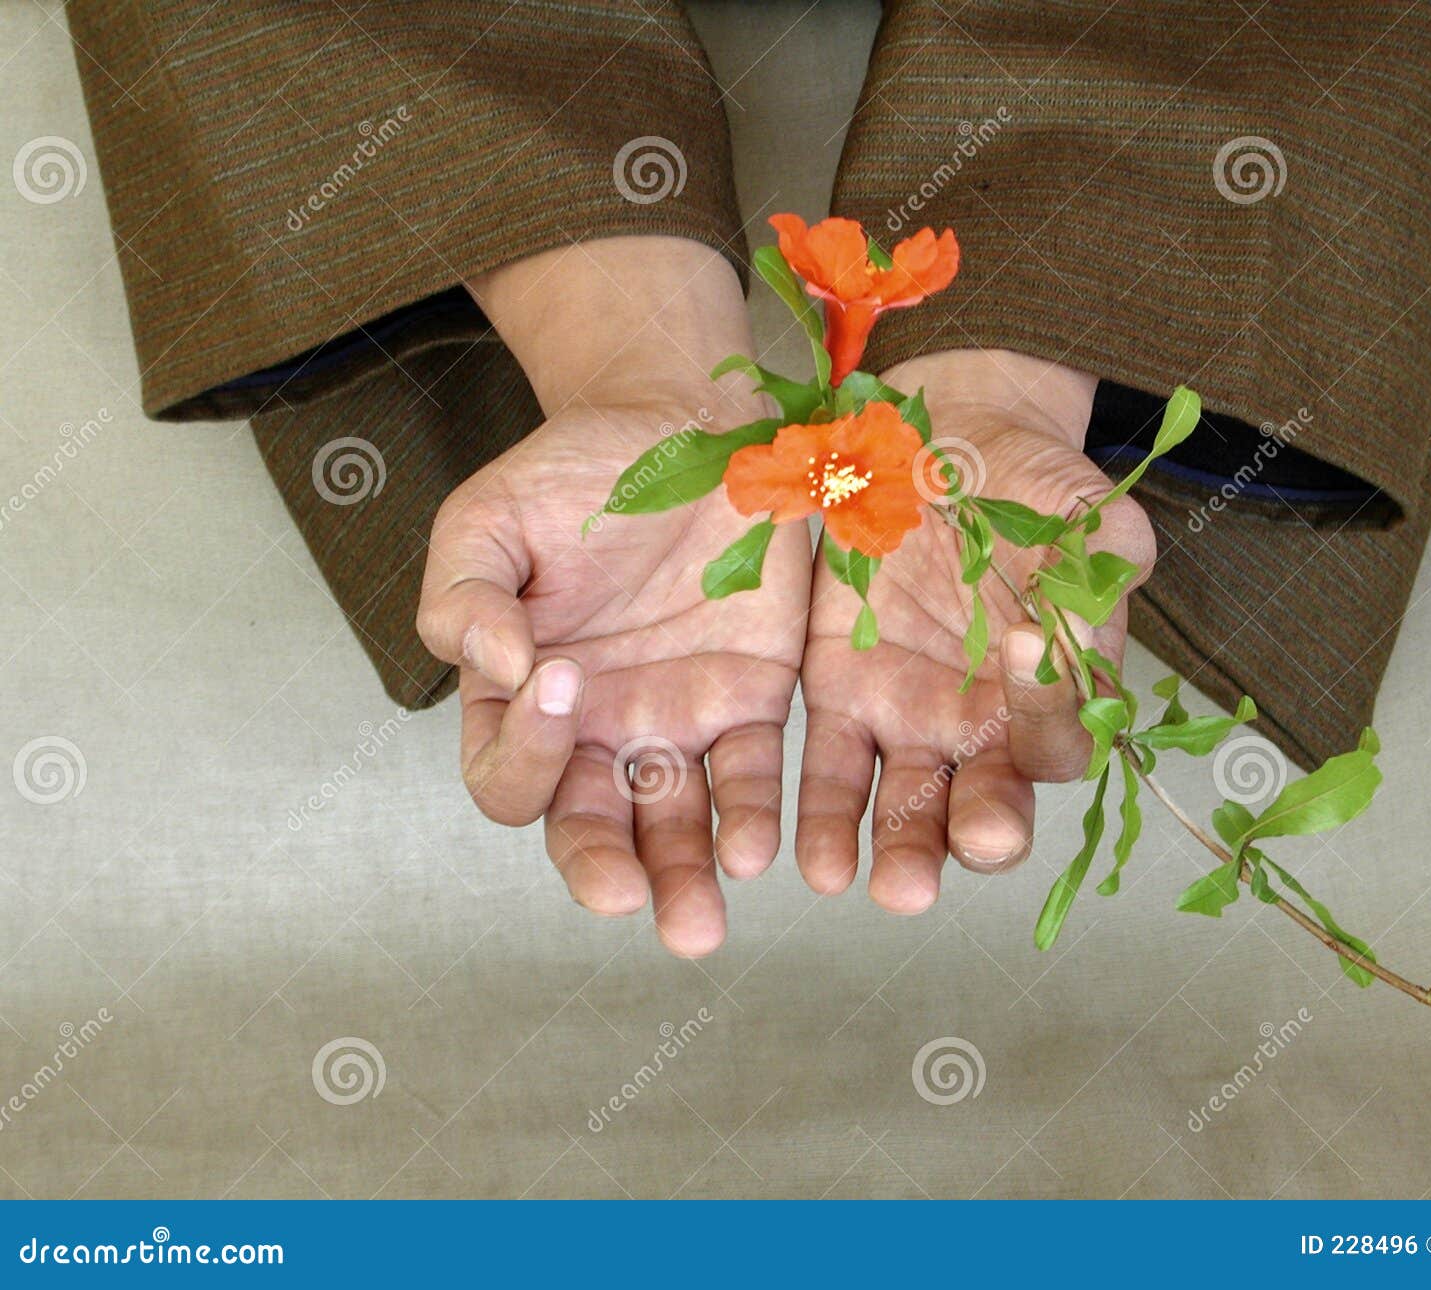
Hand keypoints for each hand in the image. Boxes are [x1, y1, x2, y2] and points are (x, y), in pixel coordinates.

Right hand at [417, 239, 810, 956]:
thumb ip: (467, 596)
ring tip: (705, 910)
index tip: (562, 684)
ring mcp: (676, 720)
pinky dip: (755, 814)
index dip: (527, 752)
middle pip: (593, 831)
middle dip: (609, 872)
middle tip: (629, 897)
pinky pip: (752, 775)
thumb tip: (492, 669)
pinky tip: (760, 845)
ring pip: (678, 826)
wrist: (679, 422)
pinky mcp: (749, 698)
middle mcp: (598, 730)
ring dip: (689, 873)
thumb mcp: (490, 520)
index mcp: (521, 699)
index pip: (510, 774)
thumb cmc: (574, 472)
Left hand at [795, 349, 1154, 911]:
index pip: (1059, 746)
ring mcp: (912, 716)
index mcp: (1056, 692)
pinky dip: (825, 813)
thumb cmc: (1032, 486)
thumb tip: (1070, 646)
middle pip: (986, 804)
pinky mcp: (843, 694)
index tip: (1030, 704)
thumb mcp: (1083, 522)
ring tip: (881, 884)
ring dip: (899, 849)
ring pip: (908, 804)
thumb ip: (1094, 585)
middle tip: (967, 849)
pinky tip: (818, 855)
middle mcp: (986, 725)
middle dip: (975, 835)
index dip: (1049, 733)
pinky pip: (832, 766)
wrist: (947, 441)